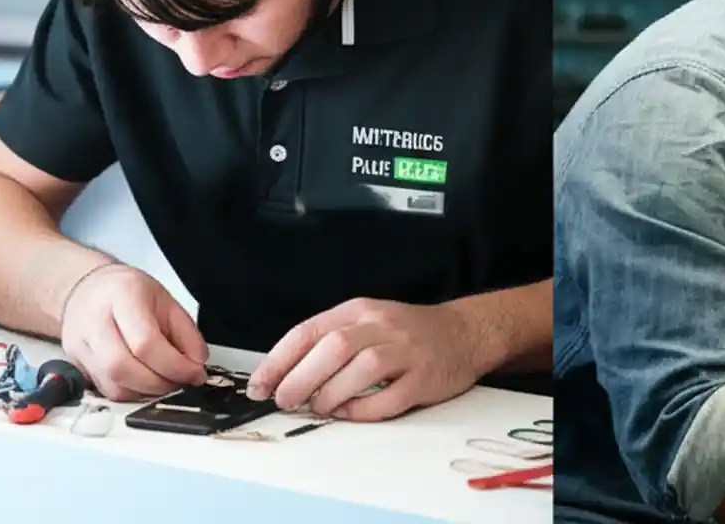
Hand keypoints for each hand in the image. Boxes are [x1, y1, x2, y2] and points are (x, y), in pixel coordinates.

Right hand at [60, 263, 208, 399]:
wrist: (87, 290)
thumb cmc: (128, 293)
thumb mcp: (167, 302)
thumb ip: (187, 333)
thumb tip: (197, 364)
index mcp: (122, 297)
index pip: (145, 343)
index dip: (175, 365)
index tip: (195, 373)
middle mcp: (94, 322)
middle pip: (124, 368)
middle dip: (160, 383)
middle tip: (181, 380)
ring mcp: (80, 345)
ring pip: (113, 385)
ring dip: (146, 392)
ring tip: (165, 381)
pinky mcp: (75, 364)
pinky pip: (105, 390)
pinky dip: (131, 393)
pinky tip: (144, 382)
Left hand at [246, 297, 484, 421]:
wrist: (464, 332)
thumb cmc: (408, 332)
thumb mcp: (367, 321)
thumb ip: (331, 342)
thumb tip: (285, 376)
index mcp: (359, 311)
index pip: (309, 331)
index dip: (278, 360)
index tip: (259, 385)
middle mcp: (381, 326)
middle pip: (333, 348)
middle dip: (300, 379)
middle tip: (285, 401)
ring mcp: (405, 351)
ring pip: (361, 369)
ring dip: (331, 394)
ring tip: (320, 409)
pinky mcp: (424, 377)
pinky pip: (390, 397)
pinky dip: (364, 410)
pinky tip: (350, 413)